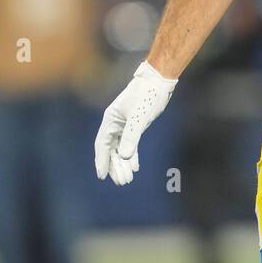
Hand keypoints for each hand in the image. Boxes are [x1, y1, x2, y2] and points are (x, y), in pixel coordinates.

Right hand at [94, 60, 176, 185]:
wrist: (159, 80)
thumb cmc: (148, 94)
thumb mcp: (140, 116)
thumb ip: (132, 136)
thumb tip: (124, 156)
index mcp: (111, 119)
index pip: (102, 144)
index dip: (102, 160)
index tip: (102, 176)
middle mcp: (115, 123)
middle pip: (111, 149)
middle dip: (115, 166)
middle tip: (121, 182)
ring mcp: (125, 124)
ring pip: (120, 148)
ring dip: (123, 163)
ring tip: (127, 179)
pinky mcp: (135, 125)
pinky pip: (130, 144)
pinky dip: (132, 155)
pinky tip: (134, 166)